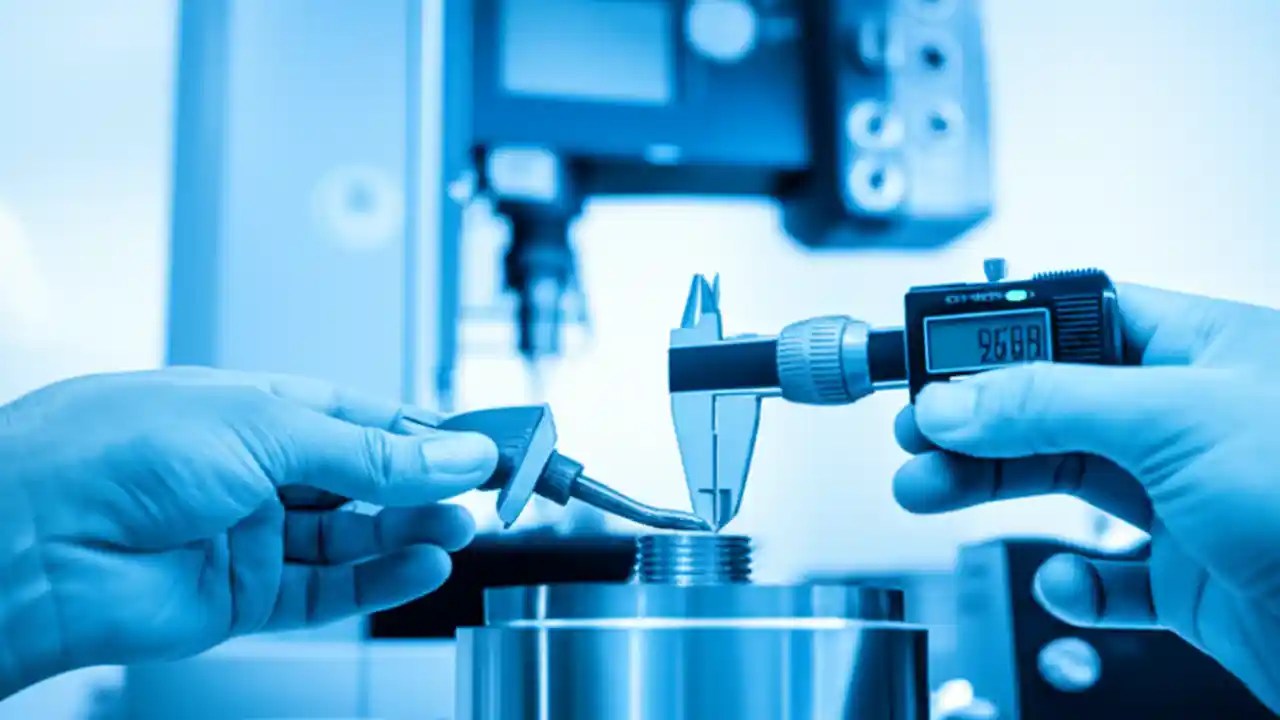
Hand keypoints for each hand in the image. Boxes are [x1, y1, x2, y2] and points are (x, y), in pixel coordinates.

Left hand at [0, 368, 497, 695]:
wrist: (35, 541)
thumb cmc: (114, 452)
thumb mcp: (268, 428)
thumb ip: (370, 455)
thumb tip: (451, 454)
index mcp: (255, 408)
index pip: (362, 418)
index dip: (423, 432)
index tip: (479, 443)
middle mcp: (253, 471)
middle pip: (364, 480)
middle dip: (425, 484)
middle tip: (484, 488)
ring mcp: (248, 534)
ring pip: (352, 537)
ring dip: (411, 531)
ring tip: (463, 526)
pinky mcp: (242, 596)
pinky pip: (328, 591)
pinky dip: (381, 580)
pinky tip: (421, 565)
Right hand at [894, 285, 1279, 711]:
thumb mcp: (1178, 419)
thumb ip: (1051, 400)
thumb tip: (954, 398)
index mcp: (1202, 349)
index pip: (1074, 317)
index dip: (997, 335)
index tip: (929, 358)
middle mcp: (1193, 419)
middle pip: (1051, 402)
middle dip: (975, 420)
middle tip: (914, 435)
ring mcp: (1192, 498)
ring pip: (1064, 481)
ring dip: (990, 489)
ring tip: (929, 493)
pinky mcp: (1194, 576)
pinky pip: (1111, 574)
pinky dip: (1075, 580)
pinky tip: (1064, 578)